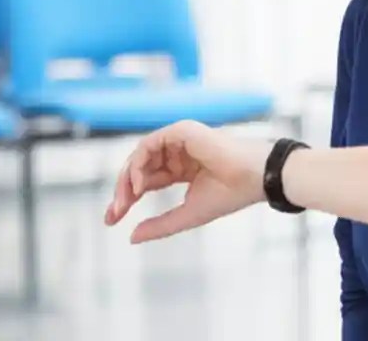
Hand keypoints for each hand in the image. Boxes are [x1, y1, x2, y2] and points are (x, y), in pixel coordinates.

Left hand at [103, 120, 272, 243]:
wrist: (255, 178)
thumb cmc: (230, 195)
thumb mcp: (188, 215)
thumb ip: (160, 225)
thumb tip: (131, 236)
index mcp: (182, 169)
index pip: (147, 181)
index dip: (127, 199)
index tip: (112, 221)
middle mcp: (178, 153)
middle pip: (139, 168)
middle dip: (123, 191)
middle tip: (115, 214)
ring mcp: (179, 140)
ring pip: (140, 155)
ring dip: (128, 178)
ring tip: (126, 202)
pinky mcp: (182, 131)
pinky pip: (149, 144)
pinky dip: (139, 163)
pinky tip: (139, 185)